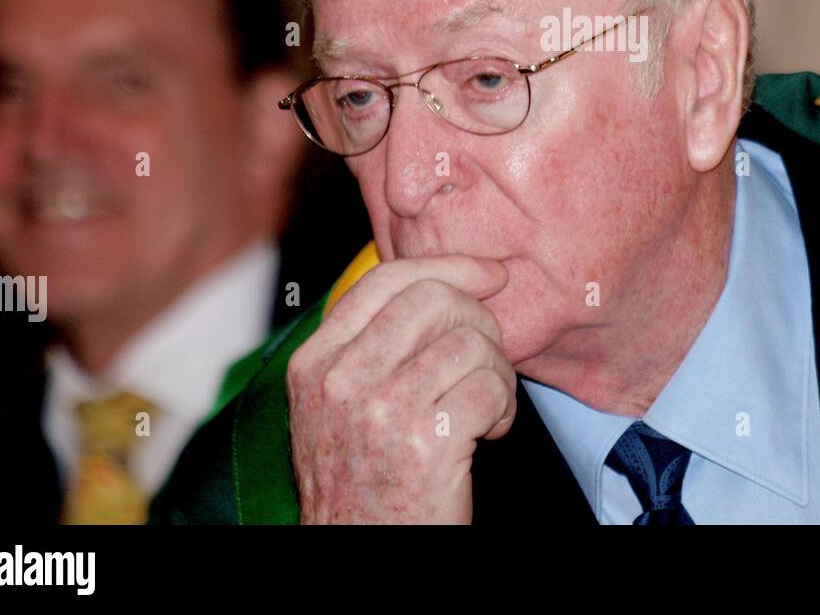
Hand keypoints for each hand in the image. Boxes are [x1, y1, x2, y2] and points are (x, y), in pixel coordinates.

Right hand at [287, 255, 513, 523]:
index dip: (449, 267)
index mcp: (315, 362)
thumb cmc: (361, 480)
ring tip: (485, 406)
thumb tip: (443, 280)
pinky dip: (504, 408)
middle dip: (480, 321)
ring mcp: (381, 413)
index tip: (489, 275)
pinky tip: (488, 432)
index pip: (387, 279)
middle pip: (435, 300)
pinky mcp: (426, 445)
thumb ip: (368, 344)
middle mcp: (341, 381)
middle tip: (488, 357)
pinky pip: (490, 388)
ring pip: (471, 343)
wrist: (361, 553)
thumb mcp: (337, 404)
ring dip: (496, 372)